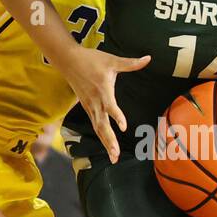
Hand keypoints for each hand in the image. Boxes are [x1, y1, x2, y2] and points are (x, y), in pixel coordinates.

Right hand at [65, 45, 150, 162]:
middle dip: (109, 141)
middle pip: (102, 124)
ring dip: (106, 143)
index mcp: (102, 89)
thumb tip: (149, 58)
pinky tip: (108, 147)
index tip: (123, 127)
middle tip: (116, 155)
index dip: (117, 116)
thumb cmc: (91, 59)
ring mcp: (89, 106)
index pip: (110, 106)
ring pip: (98, 128)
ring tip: (114, 158)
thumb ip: (130, 63)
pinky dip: (101, 137)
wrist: (68, 60)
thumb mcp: (112, 60)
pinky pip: (94, 125)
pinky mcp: (87, 108)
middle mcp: (95, 101)